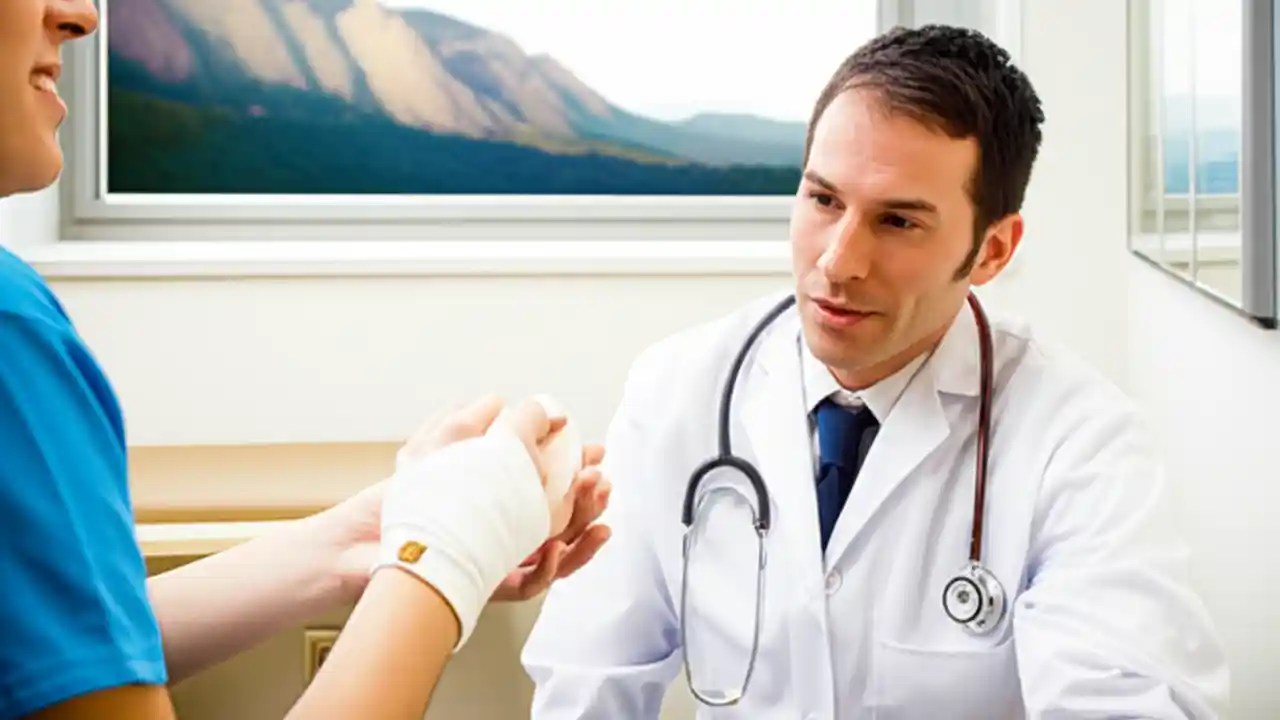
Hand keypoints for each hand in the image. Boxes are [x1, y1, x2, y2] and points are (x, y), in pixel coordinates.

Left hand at [313, 395, 610, 605]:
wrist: (355, 544)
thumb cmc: (396, 499)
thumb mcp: (442, 442)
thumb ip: (484, 421)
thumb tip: (525, 405)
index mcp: (498, 498)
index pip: (550, 485)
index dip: (577, 471)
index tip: (595, 454)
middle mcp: (502, 531)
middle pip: (562, 519)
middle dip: (589, 501)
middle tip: (600, 482)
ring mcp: (496, 560)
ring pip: (556, 552)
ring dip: (582, 533)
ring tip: (593, 514)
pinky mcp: (485, 586)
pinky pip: (528, 584)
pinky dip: (547, 568)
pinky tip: (554, 549)